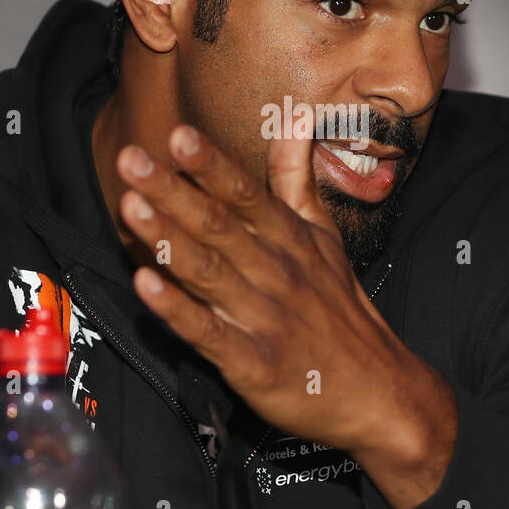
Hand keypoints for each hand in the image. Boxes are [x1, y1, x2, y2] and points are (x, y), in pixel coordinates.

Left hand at [115, 124, 456, 508]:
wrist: (377, 392)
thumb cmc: (340, 309)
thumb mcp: (325, 236)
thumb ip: (297, 178)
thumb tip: (295, 117)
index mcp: (291, 239)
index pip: (246, 193)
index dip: (212, 164)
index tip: (180, 135)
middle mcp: (277, 272)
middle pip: (219, 225)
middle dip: (173, 191)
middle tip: (131, 160)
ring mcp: (265, 317)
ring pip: (208, 272)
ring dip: (168, 238)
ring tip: (131, 207)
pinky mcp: (252, 362)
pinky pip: (208, 333)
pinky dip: (177, 310)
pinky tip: (146, 286)